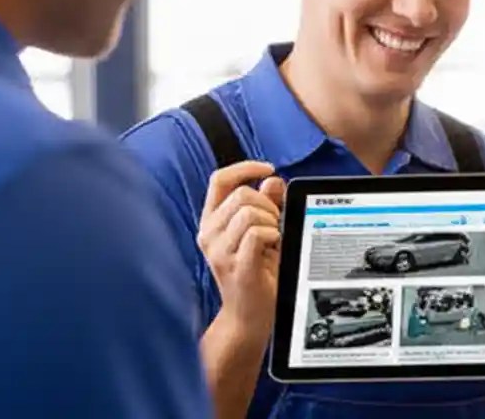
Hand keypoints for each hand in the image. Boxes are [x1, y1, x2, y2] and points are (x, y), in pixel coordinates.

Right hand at [197, 161, 286, 338]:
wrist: (249, 317)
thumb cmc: (257, 274)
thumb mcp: (262, 232)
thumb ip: (266, 204)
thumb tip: (273, 180)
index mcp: (212, 221)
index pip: (220, 179)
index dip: (245, 167)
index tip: (268, 168)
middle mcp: (209, 233)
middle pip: (242, 193)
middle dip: (268, 204)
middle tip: (275, 226)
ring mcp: (219, 251)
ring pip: (250, 211)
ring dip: (272, 221)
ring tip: (273, 241)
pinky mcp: (236, 266)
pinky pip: (256, 233)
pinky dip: (273, 235)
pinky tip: (273, 248)